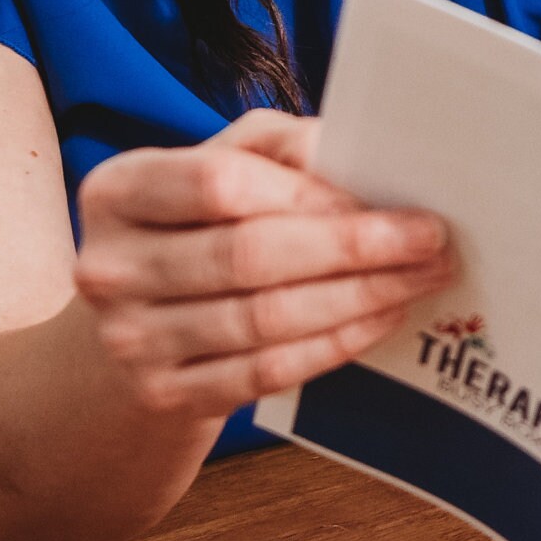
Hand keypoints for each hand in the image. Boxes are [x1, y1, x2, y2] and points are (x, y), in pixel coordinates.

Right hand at [71, 110, 456, 420]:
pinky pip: (264, 372)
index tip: (382, 197)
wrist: (134, 329)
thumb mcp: (220, 165)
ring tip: (420, 279)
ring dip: (359, 299)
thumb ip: (280, 145)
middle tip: (430, 240)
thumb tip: (355, 147)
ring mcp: (131, 339)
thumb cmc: (196, 228)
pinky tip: (381, 320)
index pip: (217, 183)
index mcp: (118, 191)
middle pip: (249, 256)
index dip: (307, 192)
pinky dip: (333, 345)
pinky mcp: (163, 395)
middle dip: (355, 248)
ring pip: (264, 319)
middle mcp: (110, 267)